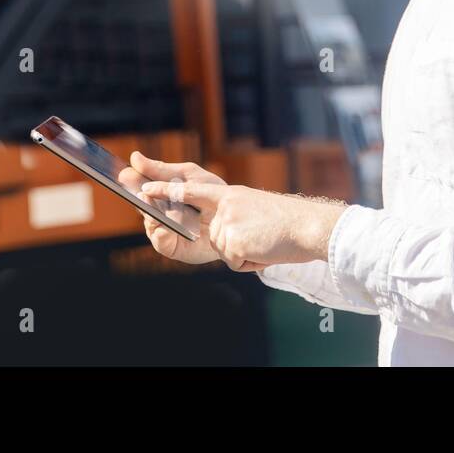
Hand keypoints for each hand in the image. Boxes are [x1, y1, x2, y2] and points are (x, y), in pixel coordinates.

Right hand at [118, 152, 223, 264]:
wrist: (234, 216)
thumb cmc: (211, 193)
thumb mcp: (187, 175)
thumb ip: (161, 169)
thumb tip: (134, 157)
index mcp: (158, 194)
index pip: (138, 187)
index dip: (129, 182)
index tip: (123, 174)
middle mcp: (157, 213)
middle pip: (142, 206)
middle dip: (139, 199)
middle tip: (139, 191)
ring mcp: (164, 230)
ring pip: (149, 224)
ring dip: (149, 215)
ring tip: (151, 206)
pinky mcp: (173, 247)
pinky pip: (161, 242)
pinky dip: (161, 235)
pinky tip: (164, 228)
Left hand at [139, 181, 346, 272]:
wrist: (307, 226)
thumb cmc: (286, 222)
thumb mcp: (254, 209)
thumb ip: (232, 216)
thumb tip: (222, 236)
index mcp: (229, 195)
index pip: (191, 190)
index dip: (166, 190)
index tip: (145, 189)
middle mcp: (225, 206)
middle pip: (210, 231)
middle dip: (221, 236)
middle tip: (239, 229)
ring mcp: (228, 224)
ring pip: (224, 251)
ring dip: (244, 254)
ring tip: (264, 243)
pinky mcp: (234, 243)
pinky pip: (236, 262)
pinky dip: (252, 262)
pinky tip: (265, 251)